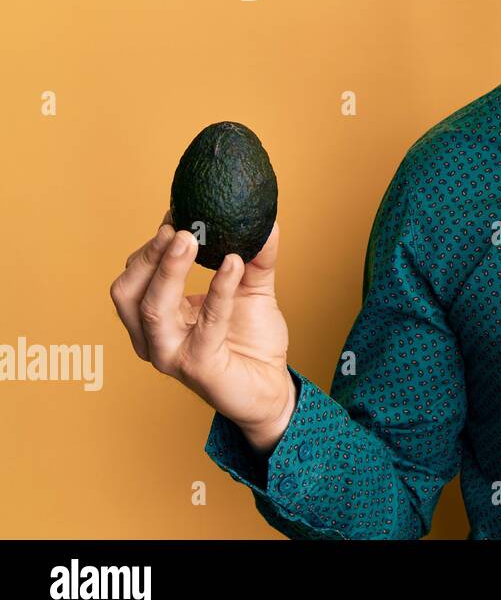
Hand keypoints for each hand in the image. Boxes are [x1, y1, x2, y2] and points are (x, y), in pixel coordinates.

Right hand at [109, 209, 294, 447]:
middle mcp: (154, 337)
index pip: (136, 276)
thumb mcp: (253, 289)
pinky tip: (234, 263)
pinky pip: (206, 323)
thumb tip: (266, 221)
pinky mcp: (198, 367)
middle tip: (176, 227)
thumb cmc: (251, 341)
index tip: (175, 213)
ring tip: (191, 238)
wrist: (271, 386)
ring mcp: (171, 354)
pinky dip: (219, 289)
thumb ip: (256, 257)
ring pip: (152, 308)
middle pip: (128, 291)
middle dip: (148, 255)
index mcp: (156, 316)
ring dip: (169, 269)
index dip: (150, 246)